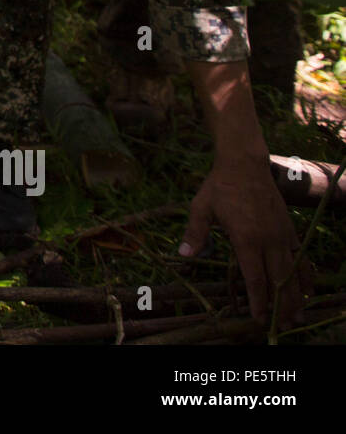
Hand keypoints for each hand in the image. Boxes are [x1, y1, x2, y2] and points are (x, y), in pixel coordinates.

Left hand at [180, 157, 311, 327]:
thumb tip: (184, 254)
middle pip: (278, 281)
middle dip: (280, 307)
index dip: (258, 301)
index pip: (255, 278)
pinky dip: (305, 275)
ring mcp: (282, 234)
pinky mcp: (289, 229)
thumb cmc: (220, 187)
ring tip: (298, 317)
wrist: (245, 164)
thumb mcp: (201, 207)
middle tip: (282, 328)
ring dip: (296, 296)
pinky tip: (308, 290)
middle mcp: (268, 240)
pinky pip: (300, 257)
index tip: (257, 318)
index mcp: (246, 238)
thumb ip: (195, 233)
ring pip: (293, 272)